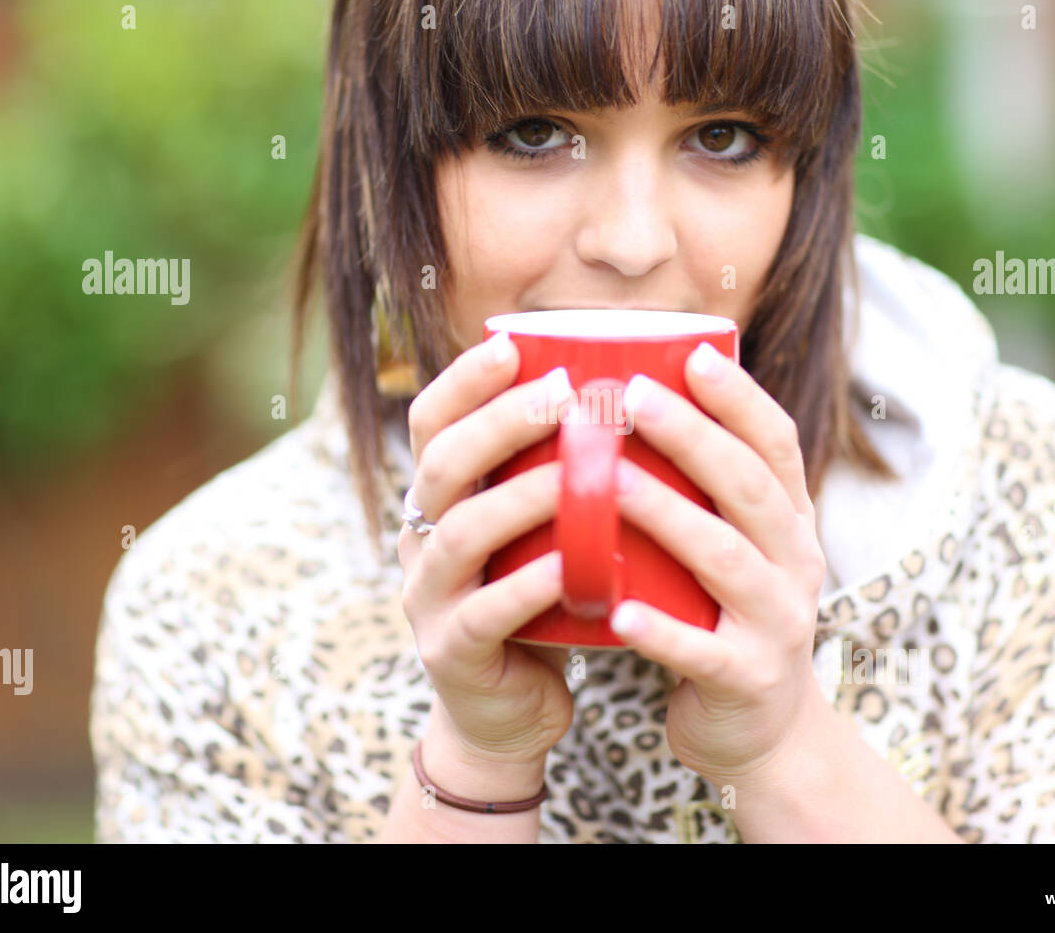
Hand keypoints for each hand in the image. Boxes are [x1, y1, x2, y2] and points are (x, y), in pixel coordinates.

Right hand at [399, 332, 576, 781]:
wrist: (512, 709)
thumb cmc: (542, 602)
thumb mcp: (542, 531)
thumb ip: (559, 474)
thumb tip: (631, 389)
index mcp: (443, 500)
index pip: (431, 424)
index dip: (462, 382)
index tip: (511, 345)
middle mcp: (422, 539)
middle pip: (441, 466)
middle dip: (498, 423)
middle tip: (560, 395)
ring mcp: (430, 598)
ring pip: (458, 535)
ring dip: (518, 499)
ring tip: (574, 475)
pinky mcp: (452, 653)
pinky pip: (484, 614)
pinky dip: (526, 588)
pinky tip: (569, 567)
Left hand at [607, 341, 827, 789]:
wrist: (761, 731)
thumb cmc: (723, 618)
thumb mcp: (731, 548)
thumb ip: (700, 494)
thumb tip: (629, 404)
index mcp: (789, 522)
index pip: (776, 445)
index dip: (739, 398)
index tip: (691, 356)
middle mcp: (796, 563)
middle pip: (748, 487)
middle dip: (693, 437)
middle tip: (633, 397)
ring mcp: (778, 622)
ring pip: (725, 558)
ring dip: (669, 515)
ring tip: (612, 482)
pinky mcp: (747, 678)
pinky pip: (701, 651)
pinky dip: (661, 630)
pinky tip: (617, 610)